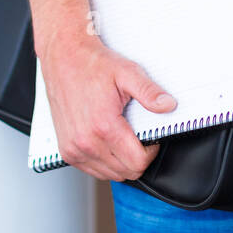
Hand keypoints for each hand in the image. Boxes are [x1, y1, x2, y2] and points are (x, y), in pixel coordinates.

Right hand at [40, 31, 177, 181]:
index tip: (151, 137)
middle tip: (138, 135)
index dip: (151, 151)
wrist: (64, 58)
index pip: (137, 162)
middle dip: (138, 157)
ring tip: (122, 136)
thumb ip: (149, 92)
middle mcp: (85, 142)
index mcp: (103, 126)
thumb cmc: (92, 64)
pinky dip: (104, 162)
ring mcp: (73, 149)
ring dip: (121, 162)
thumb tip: (168, 106)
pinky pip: (92, 171)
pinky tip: (107, 142)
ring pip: (109, 175)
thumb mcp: (127, 72)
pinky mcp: (66, 151)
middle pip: (125, 172)